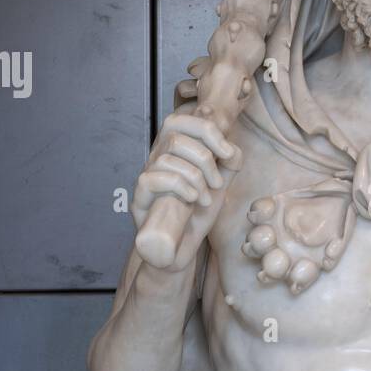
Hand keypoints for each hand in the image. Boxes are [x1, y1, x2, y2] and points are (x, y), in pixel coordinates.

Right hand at [131, 106, 241, 271]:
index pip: (180, 120)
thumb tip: (232, 146)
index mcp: (174, 152)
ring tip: (206, 198)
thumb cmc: (197, 215)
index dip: (205, 127)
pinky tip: (193, 200)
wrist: (182, 250)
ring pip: (167, 156)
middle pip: (174, 132)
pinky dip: (180, 187)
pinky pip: (153, 178)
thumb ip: (228, 163)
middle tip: (217, 182)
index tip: (227, 151)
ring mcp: (145, 177)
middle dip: (205, 156)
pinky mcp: (138, 198)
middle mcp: (156, 159)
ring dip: (196, 177)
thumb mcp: (219, 185)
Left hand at [242, 179, 355, 294]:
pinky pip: (257, 213)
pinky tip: (270, 208)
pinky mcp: (270, 211)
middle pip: (269, 266)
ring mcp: (274, 232)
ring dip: (257, 242)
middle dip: (269, 268)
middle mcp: (284, 251)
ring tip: (268, 234)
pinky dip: (259, 212)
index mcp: (303, 262)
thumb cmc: (342, 218)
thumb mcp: (344, 233)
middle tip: (274, 263)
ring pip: (255, 243)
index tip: (295, 285)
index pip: (297, 279)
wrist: (338, 192)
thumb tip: (326, 263)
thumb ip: (337, 248)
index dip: (296, 283)